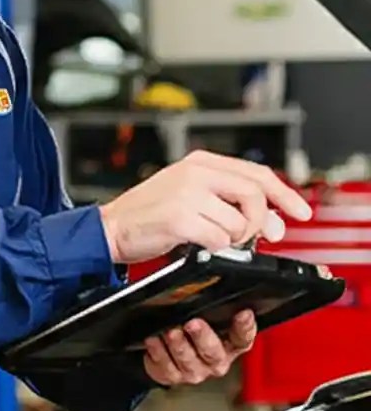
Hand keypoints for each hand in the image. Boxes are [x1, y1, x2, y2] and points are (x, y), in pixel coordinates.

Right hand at [98, 149, 312, 263]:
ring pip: (238, 222)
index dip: (284, 194)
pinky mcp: (179, 218)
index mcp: (199, 162)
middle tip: (257, 236)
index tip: (300, 212)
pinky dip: (215, 248)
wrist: (109, 228)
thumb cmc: (148, 214)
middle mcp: (195, 173)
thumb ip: (228, 198)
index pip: (257, 173)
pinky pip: (219, 239)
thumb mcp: (188, 193)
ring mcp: (186, 194)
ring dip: (232, 239)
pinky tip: (198, 244)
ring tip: (211, 238)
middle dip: (261, 221)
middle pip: (254, 195)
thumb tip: (273, 220)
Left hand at [143, 310, 256, 386]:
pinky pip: (165, 367)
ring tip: (170, 331)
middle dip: (203, 337)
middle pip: (214, 352)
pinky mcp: (173, 376)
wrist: (165, 351)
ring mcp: (195, 371)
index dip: (245, 326)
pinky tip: (153, 340)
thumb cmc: (188, 330)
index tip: (243, 313)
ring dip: (178, 345)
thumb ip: (207, 306)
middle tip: (192, 323)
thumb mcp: (202, 315)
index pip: (244, 337)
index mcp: (230, 344)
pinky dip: (158, 352)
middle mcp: (216, 360)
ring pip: (188, 361)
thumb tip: (200, 287)